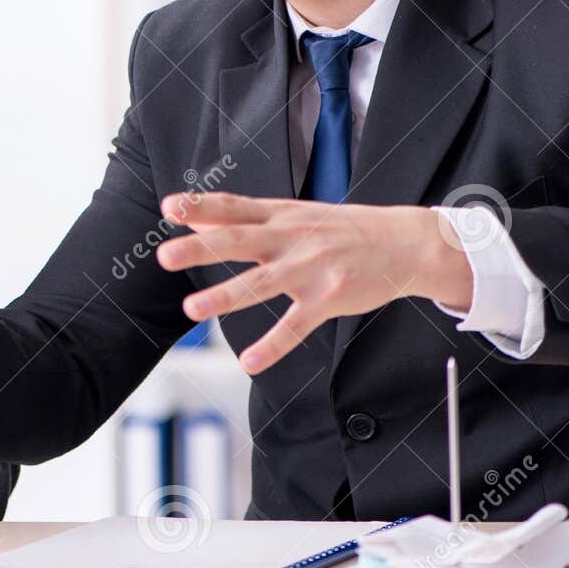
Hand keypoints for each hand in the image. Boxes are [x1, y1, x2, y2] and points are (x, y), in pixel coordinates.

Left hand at [155, 193, 471, 374]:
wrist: (404, 242)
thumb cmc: (341, 229)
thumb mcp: (295, 215)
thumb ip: (246, 218)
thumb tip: (197, 216)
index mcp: (280, 216)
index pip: (234, 207)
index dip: (200, 206)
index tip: (168, 208)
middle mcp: (291, 238)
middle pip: (239, 240)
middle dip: (201, 247)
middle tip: (164, 256)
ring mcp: (310, 268)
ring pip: (261, 282)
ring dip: (225, 296)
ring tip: (192, 309)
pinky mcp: (329, 298)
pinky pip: (295, 325)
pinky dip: (272, 345)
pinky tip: (248, 361)